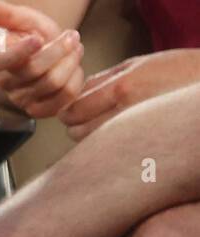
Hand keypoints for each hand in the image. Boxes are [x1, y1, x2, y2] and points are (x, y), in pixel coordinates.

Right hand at [0, 0, 83, 117]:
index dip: (21, 51)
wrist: (44, 57)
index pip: (4, 60)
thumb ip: (3, 13)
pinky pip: (64, 99)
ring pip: (53, 83)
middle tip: (72, 36)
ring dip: (71, 62)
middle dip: (59, 50)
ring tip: (74, 49)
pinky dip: (75, 81)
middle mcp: (7, 84)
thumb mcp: (23, 20)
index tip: (38, 38)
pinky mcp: (40, 110)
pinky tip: (74, 69)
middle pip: (35, 71)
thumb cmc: (34, 37)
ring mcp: (23, 100)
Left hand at [58, 50, 199, 139]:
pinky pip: (109, 158)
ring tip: (107, 131)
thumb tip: (77, 92)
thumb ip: (105, 78)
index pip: (72, 111)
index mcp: (122, 89)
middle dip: (76, 127)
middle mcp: (124, 115)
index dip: (68, 111)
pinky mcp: (142, 153)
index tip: (72, 110)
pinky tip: (119, 142)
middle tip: (89, 120)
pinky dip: (106, 152)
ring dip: (91, 141)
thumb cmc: (181, 72)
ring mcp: (133, 137)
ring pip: (90, 149)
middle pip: (75, 133)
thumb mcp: (142, 64)